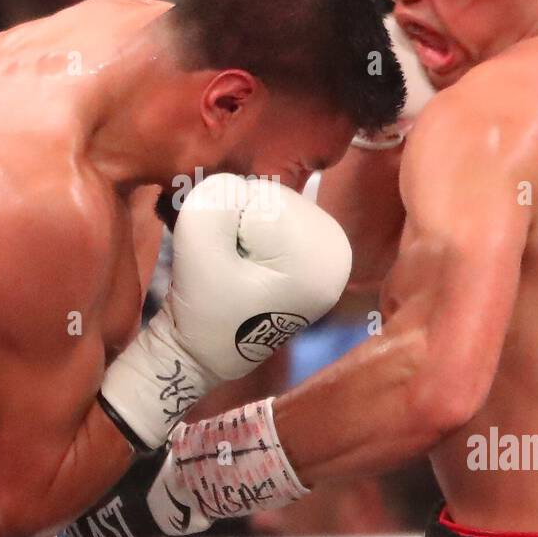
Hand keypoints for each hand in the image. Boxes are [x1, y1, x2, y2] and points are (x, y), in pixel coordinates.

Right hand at [100, 174, 350, 448]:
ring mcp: (328, 251)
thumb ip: (213, 197)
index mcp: (325, 255)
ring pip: (268, 201)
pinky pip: (273, 213)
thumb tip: (229, 181)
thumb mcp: (198, 243)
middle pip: (270, 196)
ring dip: (239, 222)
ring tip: (232, 264)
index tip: (224, 268)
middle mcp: (339, 248)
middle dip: (235, 220)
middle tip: (224, 266)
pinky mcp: (311, 253)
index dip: (226, 223)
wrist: (202, 355)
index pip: (260, 198)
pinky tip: (242, 257)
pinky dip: (250, 226)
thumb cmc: (204, 310)